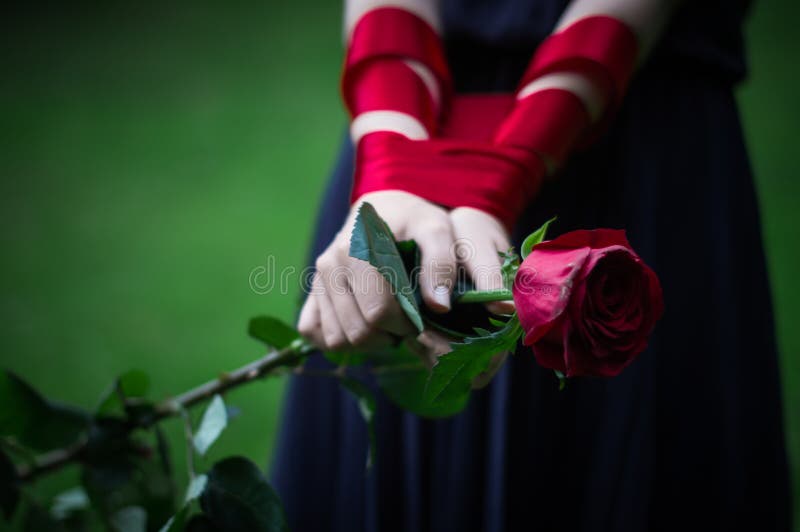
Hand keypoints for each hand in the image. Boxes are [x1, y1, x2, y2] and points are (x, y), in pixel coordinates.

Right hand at [297, 191, 514, 360]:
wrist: (384, 209)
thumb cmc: (414, 222)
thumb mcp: (436, 230)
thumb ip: (442, 264)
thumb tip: (439, 306)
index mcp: (358, 249)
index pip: (378, 312)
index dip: (406, 325)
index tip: (421, 318)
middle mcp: (331, 264)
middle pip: (358, 331)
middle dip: (389, 335)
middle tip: (407, 323)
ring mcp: (318, 279)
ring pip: (337, 338)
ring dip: (367, 341)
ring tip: (388, 323)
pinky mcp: (312, 291)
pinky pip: (313, 332)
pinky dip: (338, 339)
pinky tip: (364, 326)